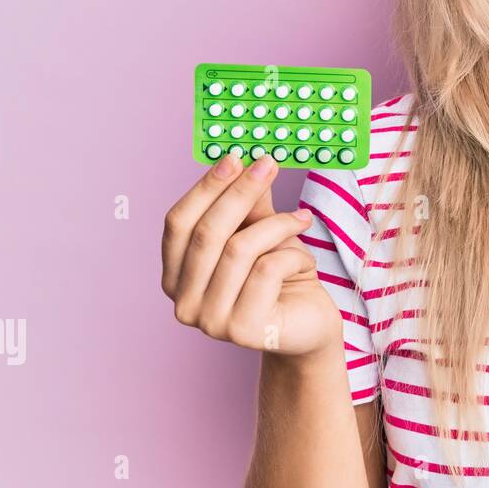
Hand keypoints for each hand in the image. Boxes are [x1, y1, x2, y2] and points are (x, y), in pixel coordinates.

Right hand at [161, 154, 340, 358]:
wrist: (312, 325)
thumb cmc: (283, 278)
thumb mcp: (263, 233)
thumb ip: (250, 204)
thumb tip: (246, 160)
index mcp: (176, 275)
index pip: (178, 224)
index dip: (204, 188)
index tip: (234, 157)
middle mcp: (184, 302)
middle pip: (206, 233)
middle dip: (240, 192)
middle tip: (269, 164)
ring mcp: (210, 321)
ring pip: (239, 249)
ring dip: (277, 226)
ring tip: (302, 219)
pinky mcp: (243, 330)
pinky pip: (267, 270)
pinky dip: (293, 255)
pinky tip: (305, 261)